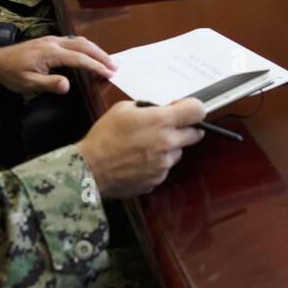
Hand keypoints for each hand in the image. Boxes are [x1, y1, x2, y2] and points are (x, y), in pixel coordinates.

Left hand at [0, 35, 116, 94]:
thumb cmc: (11, 74)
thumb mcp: (28, 83)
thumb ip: (49, 84)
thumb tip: (68, 86)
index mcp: (50, 53)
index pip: (80, 58)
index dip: (96, 66)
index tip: (109, 74)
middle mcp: (54, 42)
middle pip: (84, 45)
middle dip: (101, 55)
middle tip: (114, 67)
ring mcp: (52, 40)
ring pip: (80, 41)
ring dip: (95, 50)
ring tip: (106, 61)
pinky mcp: (50, 41)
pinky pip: (73, 41)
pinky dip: (86, 47)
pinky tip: (90, 54)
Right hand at [76, 99, 206, 197]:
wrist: (89, 169)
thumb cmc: (103, 137)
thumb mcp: (123, 109)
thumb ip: (147, 107)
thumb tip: (160, 109)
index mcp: (161, 121)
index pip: (198, 110)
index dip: (194, 108)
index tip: (186, 110)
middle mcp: (168, 143)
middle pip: (196, 134)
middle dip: (185, 129)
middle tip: (168, 128)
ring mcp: (164, 165)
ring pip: (177, 153)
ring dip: (168, 148)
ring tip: (144, 147)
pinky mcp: (157, 180)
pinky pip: (163, 169)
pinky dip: (156, 164)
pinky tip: (137, 161)